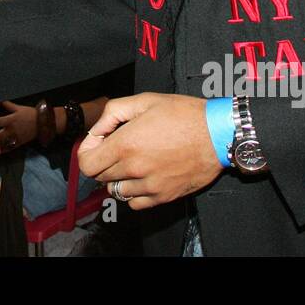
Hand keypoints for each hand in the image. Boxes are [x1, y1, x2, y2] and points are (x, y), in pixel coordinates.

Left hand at [0, 101, 36, 154]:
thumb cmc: (31, 114)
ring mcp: (16, 137)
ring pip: (2, 144)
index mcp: (11, 119)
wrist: (43, 123)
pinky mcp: (20, 142)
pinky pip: (9, 148)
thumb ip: (8, 105)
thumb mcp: (19, 108)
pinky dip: (2, 150)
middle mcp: (12, 129)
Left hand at [77, 93, 222, 210]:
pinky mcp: (163, 196)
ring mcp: (149, 185)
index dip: (87, 152)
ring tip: (131, 162)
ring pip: (116, 191)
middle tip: (117, 147)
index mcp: (126, 144)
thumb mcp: (145, 101)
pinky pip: (135, 204)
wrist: (218, 133)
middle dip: (103, 161)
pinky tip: (142, 177)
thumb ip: (113, 113)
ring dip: (117, 178)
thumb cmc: (184, 114)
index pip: (86, 164)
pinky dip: (133, 193)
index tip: (97, 143)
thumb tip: (97, 130)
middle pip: (99, 177)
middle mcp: (134, 169)